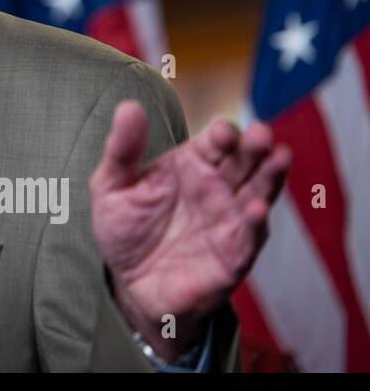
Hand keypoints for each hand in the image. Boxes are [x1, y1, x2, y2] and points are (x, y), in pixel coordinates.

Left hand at [89, 101, 289, 361]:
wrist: (130, 283)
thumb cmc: (125, 228)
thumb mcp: (112, 185)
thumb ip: (122, 149)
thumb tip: (128, 106)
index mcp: (192, 164)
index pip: (216, 142)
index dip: (222, 134)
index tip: (222, 133)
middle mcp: (218, 188)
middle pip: (245, 161)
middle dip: (255, 146)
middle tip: (261, 132)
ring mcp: (230, 220)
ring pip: (258, 193)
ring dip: (270, 176)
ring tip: (279, 156)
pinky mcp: (233, 255)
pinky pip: (249, 239)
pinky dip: (254, 225)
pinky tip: (256, 210)